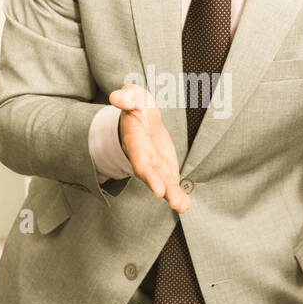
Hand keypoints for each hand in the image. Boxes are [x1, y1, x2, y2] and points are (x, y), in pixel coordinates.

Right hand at [110, 84, 189, 212]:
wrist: (142, 118)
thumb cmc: (137, 107)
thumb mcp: (133, 97)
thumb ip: (127, 97)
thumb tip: (117, 97)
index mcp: (136, 143)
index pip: (142, 162)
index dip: (150, 176)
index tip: (158, 190)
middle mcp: (144, 159)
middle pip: (153, 177)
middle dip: (163, 189)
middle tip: (174, 202)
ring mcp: (156, 167)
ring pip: (164, 184)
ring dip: (172, 196)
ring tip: (182, 206)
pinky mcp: (166, 170)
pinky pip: (172, 184)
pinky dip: (178, 195)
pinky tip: (185, 205)